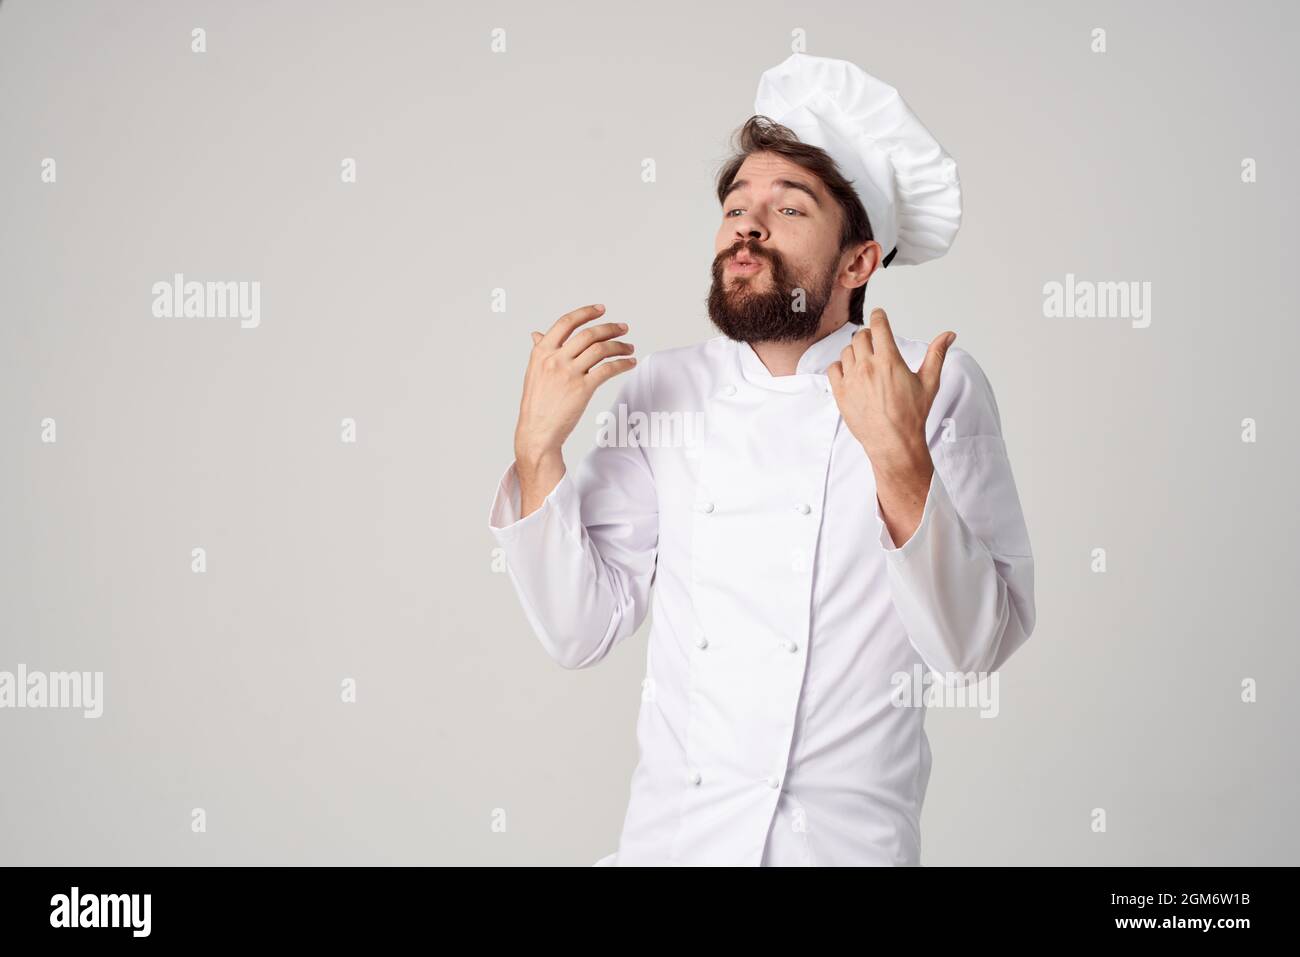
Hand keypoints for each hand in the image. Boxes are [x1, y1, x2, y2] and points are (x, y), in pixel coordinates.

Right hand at [513, 304, 635, 493]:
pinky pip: (608, 369)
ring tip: (629, 347)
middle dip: (610, 328)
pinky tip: (629, 363)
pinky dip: (622, 363)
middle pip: (588, 334)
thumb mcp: (533, 372)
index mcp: (542, 352)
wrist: (537, 431)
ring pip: (600, 349)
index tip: (601, 310)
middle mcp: (555, 359)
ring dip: (619, 345)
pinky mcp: (583, 388)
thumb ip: (539, 350)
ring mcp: (569, 373)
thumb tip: (537, 334)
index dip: (586, 313)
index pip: (566, 323)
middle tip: (623, 328)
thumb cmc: (536, 404)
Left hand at [826, 308, 954, 482]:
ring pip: (846, 352)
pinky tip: (850, 373)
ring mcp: (851, 380)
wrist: (893, 442)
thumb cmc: (912, 415)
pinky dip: (840, 367)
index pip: (879, 326)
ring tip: (865, 361)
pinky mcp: (840, 393)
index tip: (879, 314)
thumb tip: (949, 335)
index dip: (879, 316)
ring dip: (855, 352)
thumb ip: (937, 355)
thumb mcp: (929, 383)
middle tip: (874, 342)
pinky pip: (833, 369)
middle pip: (860, 337)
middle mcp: (867, 367)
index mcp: (889, 361)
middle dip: (868, 336)